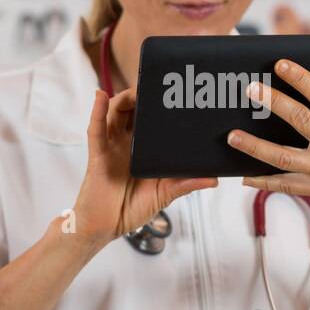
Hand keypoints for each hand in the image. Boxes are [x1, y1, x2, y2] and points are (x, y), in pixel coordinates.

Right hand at [72, 88, 217, 246]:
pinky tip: (100, 96)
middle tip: (158, 81)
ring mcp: (111, 147)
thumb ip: (185, 184)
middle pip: (132, 111)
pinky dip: (97, 112)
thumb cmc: (131, 210)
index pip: (151, 121)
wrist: (106, 228)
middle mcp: (126, 144)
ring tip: (136, 87)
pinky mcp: (98, 155)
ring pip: (114, 114)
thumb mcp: (165, 195)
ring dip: (123, 97)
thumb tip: (213, 179)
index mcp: (142, 150)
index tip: (177, 90)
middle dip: (143, 94)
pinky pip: (96, 130)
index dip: (160, 105)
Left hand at [228, 47, 309, 221]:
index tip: (280, 65)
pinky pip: (284, 185)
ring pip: (283, 157)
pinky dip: (262, 182)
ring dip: (255, 146)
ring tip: (232, 136)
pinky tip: (242, 175)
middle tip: (250, 89)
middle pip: (299, 121)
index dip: (301, 78)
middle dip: (273, 103)